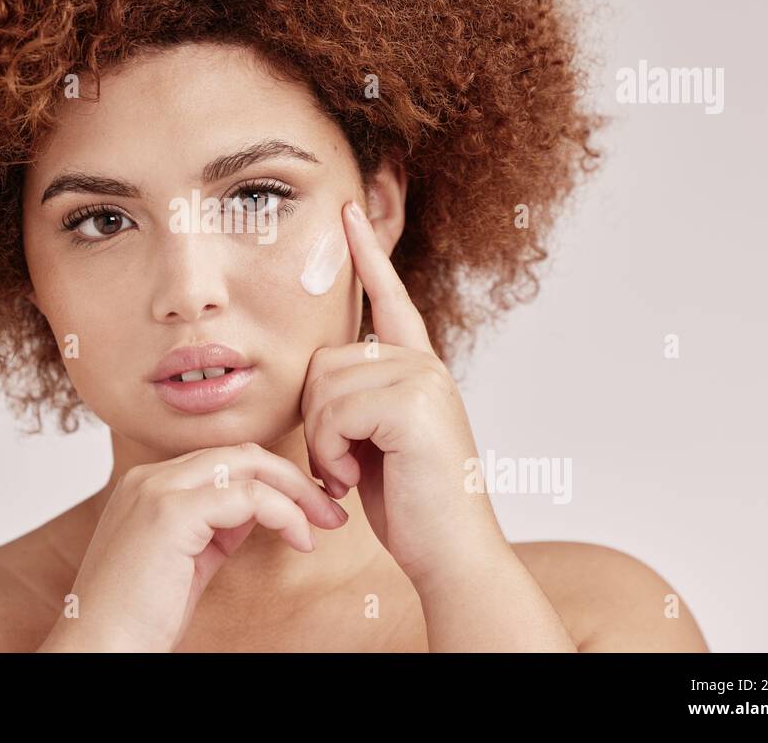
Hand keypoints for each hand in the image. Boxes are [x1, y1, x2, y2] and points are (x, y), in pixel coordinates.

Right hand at [38, 443, 347, 651]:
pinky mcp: (171, 512)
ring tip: (325, 524)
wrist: (100, 647)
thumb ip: (217, 526)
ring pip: (248, 465)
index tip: (309, 508)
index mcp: (149, 483)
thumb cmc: (140, 617)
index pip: (225, 460)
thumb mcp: (188, 559)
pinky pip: (248, 496)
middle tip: (330, 510)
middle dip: (293, 478)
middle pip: (241, 453)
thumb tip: (259, 508)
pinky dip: (284, 513)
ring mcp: (158, 489)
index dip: (273, 479)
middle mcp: (150, 476)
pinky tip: (300, 539)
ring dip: (296, 492)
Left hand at [300, 199, 507, 595]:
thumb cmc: (412, 507)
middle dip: (315, 419)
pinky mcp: (414, 401)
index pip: (389, 299)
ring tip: (351, 474)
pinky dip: (331, 450)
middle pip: (324, 360)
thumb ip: (357, 401)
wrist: (452, 554)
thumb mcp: (376, 443)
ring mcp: (423, 378)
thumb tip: (321, 378)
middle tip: (342, 464)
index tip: (347, 213)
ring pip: (324, 386)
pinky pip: (335, 409)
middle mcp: (424, 364)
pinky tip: (355, 477)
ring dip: (322, 440)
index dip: (366, 255)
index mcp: (418, 369)